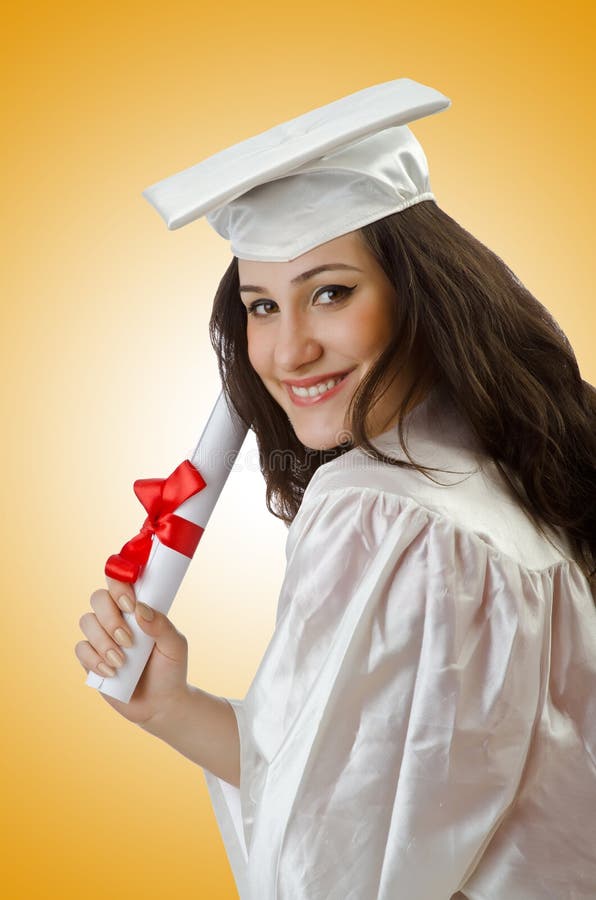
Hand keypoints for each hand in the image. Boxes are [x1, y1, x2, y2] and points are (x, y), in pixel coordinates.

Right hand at [75, 576, 189, 728]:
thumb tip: (140, 609)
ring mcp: (101, 637)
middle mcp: (117, 617)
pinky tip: (112, 672)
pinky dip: (94, 659)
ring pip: (87, 622)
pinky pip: (81, 648)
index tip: (130, 602)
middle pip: (98, 598)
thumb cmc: (171, 670)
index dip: (119, 584)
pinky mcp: (90, 658)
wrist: (161, 704)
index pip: (121, 582)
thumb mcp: (175, 646)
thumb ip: (162, 625)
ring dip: (104, 641)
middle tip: (129, 640)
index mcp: (137, 608)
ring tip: (122, 662)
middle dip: (111, 618)